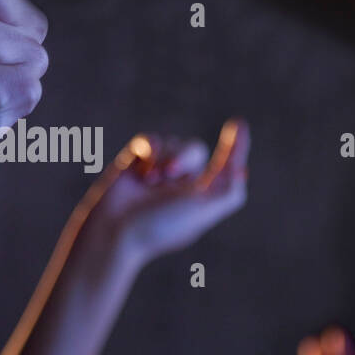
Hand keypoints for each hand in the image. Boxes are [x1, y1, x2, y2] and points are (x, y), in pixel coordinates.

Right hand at [84, 119, 248, 265]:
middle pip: (194, 149)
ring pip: (171, 143)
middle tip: (170, 173)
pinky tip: (138, 172)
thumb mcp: (205, 211)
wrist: (114, 229)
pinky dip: (148, 152)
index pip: (221, 168)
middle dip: (183, 157)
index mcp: (200, 199)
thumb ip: (231, 192)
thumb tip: (240, 170)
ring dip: (163, 159)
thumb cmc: (160, 225)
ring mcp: (156, 173)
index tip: (238, 124)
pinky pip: (149, 141)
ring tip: (148, 182)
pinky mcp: (133, 163)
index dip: (234, 148)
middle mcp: (180, 185)